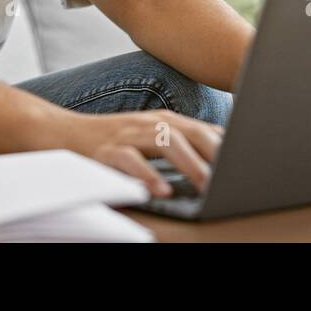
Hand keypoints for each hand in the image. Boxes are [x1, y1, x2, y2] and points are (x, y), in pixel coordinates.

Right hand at [53, 110, 223, 197]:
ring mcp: (129, 134)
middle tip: (234, 177)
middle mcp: (150, 123)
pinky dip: (147, 176)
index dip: (228, 146)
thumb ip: (180, 142)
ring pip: (166, 143)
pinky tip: (160, 190)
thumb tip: (219, 153)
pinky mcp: (107, 150)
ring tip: (206, 185)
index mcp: (165, 120)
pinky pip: (130, 162)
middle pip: (192, 133)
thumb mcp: (150, 135)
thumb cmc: (113, 139)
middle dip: (215, 154)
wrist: (62, 132)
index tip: (248, 163)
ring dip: (189, 164)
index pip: (204, 130)